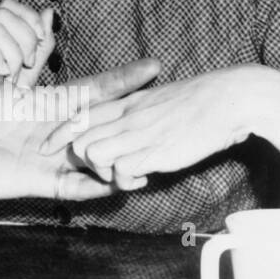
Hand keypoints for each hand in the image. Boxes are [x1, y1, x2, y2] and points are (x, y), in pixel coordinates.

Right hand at [0, 0, 53, 88]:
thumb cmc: (0, 104)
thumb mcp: (28, 71)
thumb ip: (40, 44)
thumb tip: (49, 12)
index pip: (8, 6)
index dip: (29, 17)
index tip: (42, 39)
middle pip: (3, 13)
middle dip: (25, 38)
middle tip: (28, 64)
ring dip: (12, 53)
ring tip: (12, 76)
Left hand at [0, 56, 161, 203]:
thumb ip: (12, 41)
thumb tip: (39, 15)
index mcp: (41, 104)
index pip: (90, 90)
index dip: (121, 79)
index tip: (152, 66)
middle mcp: (49, 131)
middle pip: (102, 121)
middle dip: (136, 113)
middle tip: (172, 104)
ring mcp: (45, 159)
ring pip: (96, 157)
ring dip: (124, 154)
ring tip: (158, 148)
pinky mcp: (32, 181)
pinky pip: (71, 187)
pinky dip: (94, 187)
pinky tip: (120, 183)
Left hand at [39, 66, 260, 184]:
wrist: (232, 97)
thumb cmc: (202, 99)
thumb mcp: (160, 100)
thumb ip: (140, 110)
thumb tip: (132, 122)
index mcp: (127, 102)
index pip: (79, 115)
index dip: (60, 132)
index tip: (47, 146)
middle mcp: (126, 116)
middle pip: (80, 140)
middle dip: (82, 160)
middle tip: (107, 166)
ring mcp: (139, 133)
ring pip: (94, 155)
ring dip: (105, 173)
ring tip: (128, 174)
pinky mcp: (155, 152)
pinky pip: (122, 171)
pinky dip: (127, 181)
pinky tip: (144, 178)